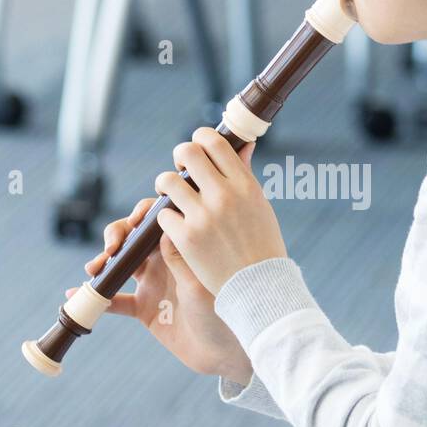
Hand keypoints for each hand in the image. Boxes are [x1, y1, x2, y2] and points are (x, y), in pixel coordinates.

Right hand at [68, 186, 253, 383]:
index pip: (158, 219)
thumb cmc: (225, 311)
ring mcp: (154, 283)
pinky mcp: (145, 308)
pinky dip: (95, 297)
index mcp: (184, 246)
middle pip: (133, 237)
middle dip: (117, 235)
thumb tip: (164, 228)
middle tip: (112, 247)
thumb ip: (180, 258)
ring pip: (119, 263)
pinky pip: (114, 300)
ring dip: (102, 262)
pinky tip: (75, 294)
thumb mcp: (201, 283)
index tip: (133, 224)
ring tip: (94, 269)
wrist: (227, 352)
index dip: (141, 215)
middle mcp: (167, 260)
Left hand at [154, 127, 287, 295]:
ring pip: (167, 181)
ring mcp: (203, 216)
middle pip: (187, 152)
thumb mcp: (260, 204)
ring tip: (172, 197)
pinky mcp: (186, 238)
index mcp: (244, 184)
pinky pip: (163, 215)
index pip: (213, 141)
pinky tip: (177, 226)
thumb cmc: (262, 245)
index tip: (198, 150)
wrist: (259, 287)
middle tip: (181, 171)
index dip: (200, 139)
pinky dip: (167, 219)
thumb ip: (244, 173)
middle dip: (179, 157)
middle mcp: (223, 195)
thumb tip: (243, 143)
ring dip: (167, 186)